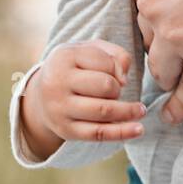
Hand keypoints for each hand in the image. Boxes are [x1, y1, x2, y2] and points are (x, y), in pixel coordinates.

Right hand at [20, 41, 144, 157]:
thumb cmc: (75, 68)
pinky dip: (122, 132)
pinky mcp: (66, 130)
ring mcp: (59, 109)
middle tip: (117, 90)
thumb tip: (124, 79)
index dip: (118, 68)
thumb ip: (116, 54)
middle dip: (119, 89)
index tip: (117, 73)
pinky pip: (98, 133)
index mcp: (63, 57)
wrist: (42, 94)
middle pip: (106, 86)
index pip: (104, 61)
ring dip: (128, 111)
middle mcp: (57, 83)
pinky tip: (138, 130)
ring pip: (104, 111)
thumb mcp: (92, 50)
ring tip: (140, 110)